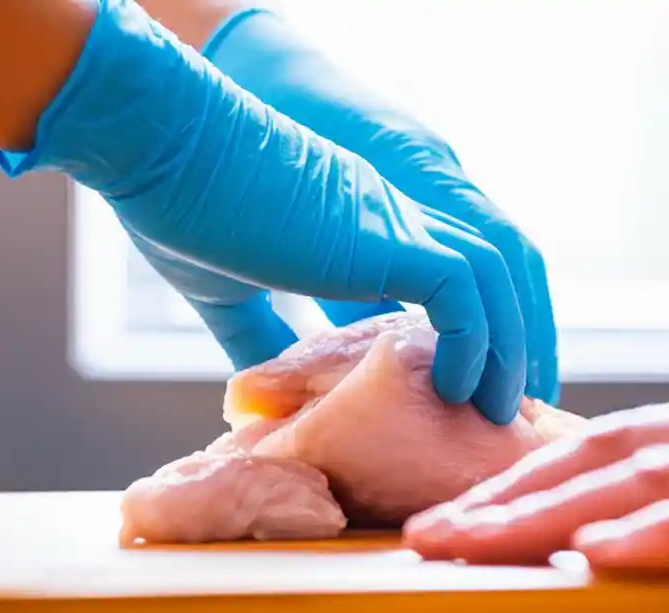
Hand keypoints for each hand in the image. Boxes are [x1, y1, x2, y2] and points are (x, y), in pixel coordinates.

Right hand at [190, 8, 558, 403]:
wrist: (161, 144)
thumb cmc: (180, 208)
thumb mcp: (226, 288)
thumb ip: (256, 335)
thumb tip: (264, 395)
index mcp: (361, 230)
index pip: (442, 283)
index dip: (465, 336)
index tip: (464, 396)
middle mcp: (392, 220)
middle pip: (487, 278)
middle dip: (506, 344)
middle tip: (501, 413)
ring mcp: (393, 223)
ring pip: (490, 280)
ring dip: (503, 347)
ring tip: (494, 411)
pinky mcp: (383, 236)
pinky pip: (461, 289)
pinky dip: (470, 339)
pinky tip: (454, 386)